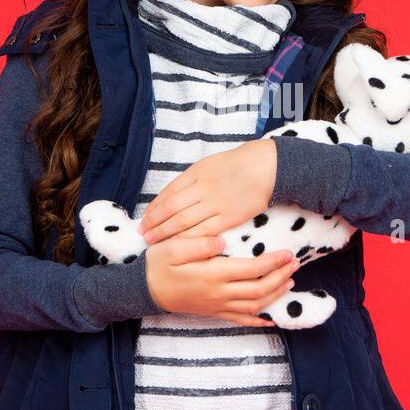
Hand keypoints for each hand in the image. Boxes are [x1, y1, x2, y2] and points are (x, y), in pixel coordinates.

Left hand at [138, 140, 276, 243]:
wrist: (267, 166)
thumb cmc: (241, 163)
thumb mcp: (211, 163)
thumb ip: (194, 178)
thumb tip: (177, 192)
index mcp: (196, 173)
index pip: (168, 193)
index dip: (154, 208)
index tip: (145, 218)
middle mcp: (201, 189)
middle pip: (171, 209)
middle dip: (154, 223)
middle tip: (143, 234)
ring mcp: (214, 204)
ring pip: (183, 222)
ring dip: (166, 233)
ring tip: (153, 242)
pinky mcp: (229, 217)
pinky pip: (204, 231)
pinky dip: (189, 239)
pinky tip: (178, 246)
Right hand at [144, 236, 300, 326]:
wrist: (144, 290)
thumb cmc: (158, 265)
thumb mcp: (173, 247)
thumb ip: (199, 244)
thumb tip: (222, 242)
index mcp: (213, 274)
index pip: (251, 269)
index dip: (272, 262)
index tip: (287, 253)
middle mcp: (219, 293)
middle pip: (259, 289)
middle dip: (280, 276)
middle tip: (295, 264)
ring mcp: (217, 306)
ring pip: (254, 305)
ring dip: (275, 295)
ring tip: (289, 282)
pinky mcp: (213, 313)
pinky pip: (240, 320)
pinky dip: (258, 320)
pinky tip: (270, 319)